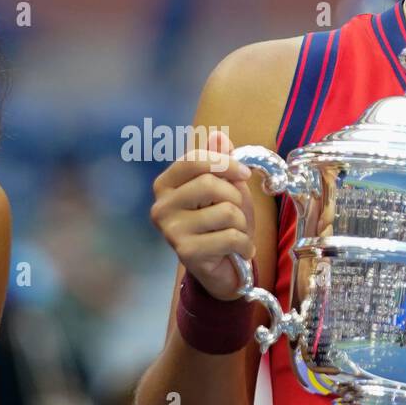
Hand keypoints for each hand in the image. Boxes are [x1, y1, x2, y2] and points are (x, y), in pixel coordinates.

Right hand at [150, 128, 255, 300]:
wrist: (223, 268)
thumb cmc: (222, 224)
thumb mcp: (225, 188)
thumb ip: (221, 163)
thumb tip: (219, 135)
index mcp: (166, 184)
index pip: (193, 159)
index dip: (225, 163)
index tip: (244, 174)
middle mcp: (161, 206)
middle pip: (210, 184)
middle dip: (236, 198)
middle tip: (238, 213)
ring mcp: (170, 230)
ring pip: (225, 212)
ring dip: (242, 224)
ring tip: (235, 234)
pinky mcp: (185, 252)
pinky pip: (230, 237)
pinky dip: (244, 244)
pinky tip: (238, 250)